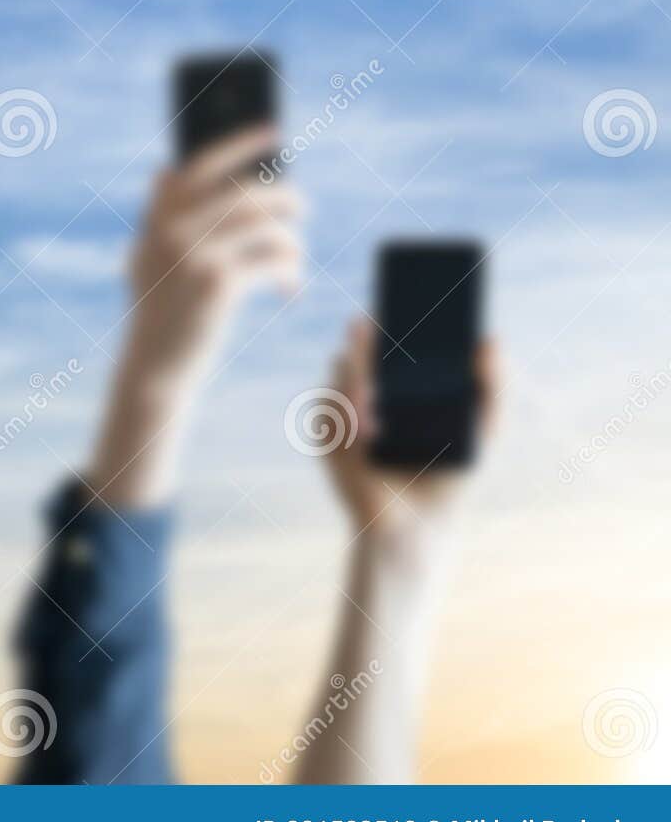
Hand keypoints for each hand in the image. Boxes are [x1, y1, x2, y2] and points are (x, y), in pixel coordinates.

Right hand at [128, 125, 304, 392]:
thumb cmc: (159, 309)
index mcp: (155, 220)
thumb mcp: (146, 257)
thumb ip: (157, 216)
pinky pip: (271, 259)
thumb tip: (166, 169)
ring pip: (264, 224)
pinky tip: (288, 285)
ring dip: (290, 237)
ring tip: (294, 253)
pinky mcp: (219, 285)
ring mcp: (195, 256)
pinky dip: (288, 269)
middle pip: (244, 193)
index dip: (239, 144)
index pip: (199, 166)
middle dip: (282, 195)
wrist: (154, 366)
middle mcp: (171, 232)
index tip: (273, 132)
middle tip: (300, 205)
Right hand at [318, 319, 501, 534]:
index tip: (404, 294)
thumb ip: (493, 386)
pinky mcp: (332, 446)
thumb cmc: (450, 476)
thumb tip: (492, 338)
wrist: (423, 527)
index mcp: (399, 385)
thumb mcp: (482, 428)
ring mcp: (346, 418)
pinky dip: (343, 415)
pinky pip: (327, 418)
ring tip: (374, 378)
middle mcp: (368, 395)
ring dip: (352, 376)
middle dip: (363, 338)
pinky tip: (369, 422)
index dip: (390, 316)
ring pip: (337, 379)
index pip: (388, 339)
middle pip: (358, 352)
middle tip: (377, 324)